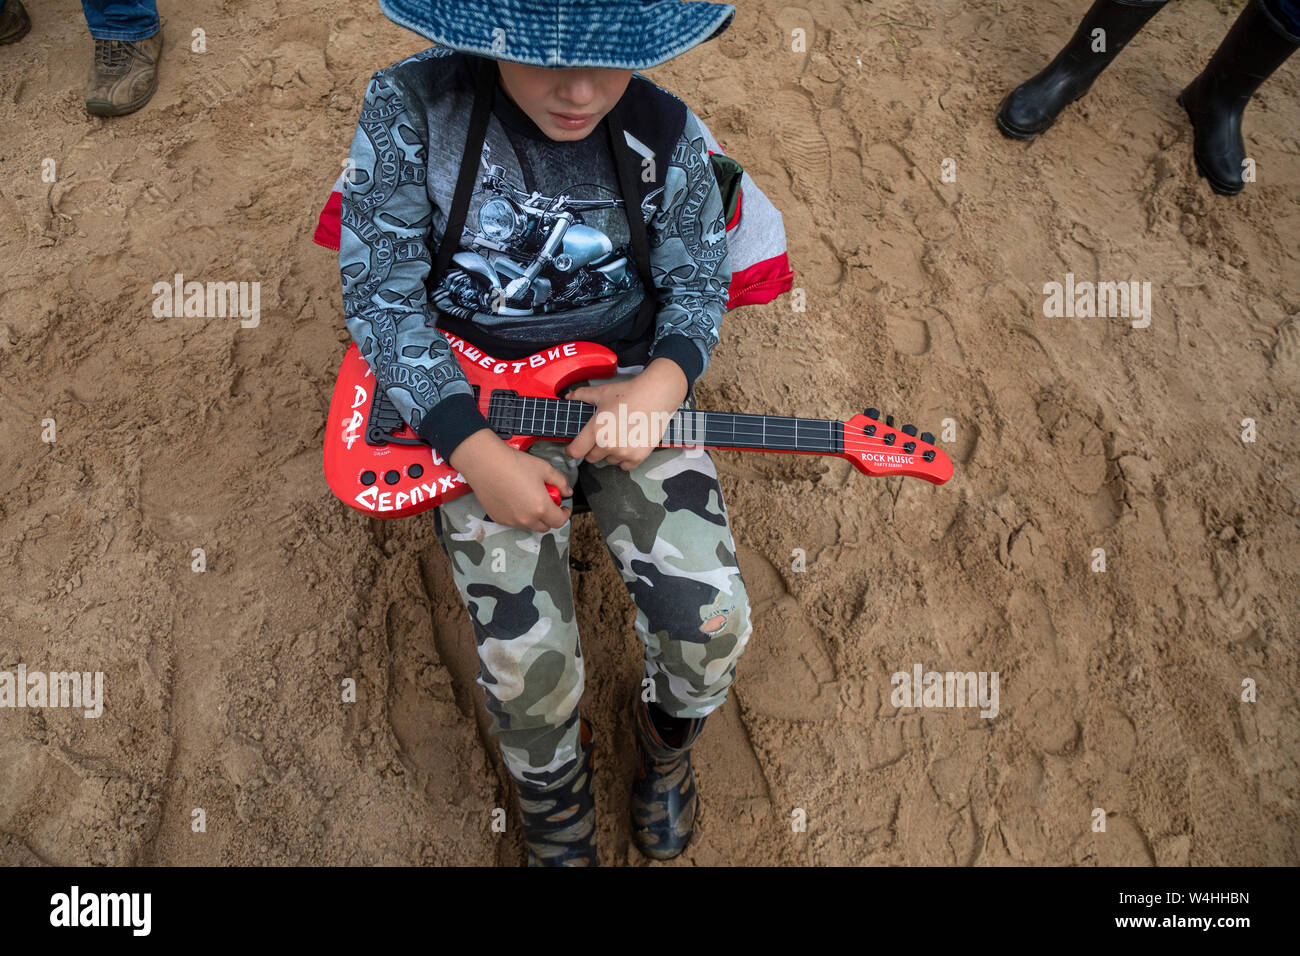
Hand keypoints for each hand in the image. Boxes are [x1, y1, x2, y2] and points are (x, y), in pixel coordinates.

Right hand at [448, 430, 572, 531]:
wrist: (485, 463)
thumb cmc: (513, 463)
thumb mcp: (544, 468)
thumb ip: (560, 482)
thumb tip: (567, 492)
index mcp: (540, 507)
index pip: (559, 521)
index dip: (565, 514)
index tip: (563, 507)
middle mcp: (526, 519)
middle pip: (545, 527)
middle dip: (550, 516)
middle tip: (547, 501)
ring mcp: (511, 521)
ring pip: (529, 525)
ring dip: (534, 517)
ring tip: (529, 497)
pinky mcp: (499, 519)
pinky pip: (514, 522)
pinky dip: (519, 515)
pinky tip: (515, 498)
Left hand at [564, 358, 687, 470]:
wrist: (656, 396)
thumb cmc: (628, 393)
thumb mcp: (601, 392)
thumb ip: (581, 395)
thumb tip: (567, 396)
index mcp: (595, 430)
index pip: (575, 452)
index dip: (572, 449)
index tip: (575, 447)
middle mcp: (608, 445)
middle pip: (591, 458)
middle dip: (593, 449)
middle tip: (603, 436)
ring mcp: (624, 453)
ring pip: (608, 461)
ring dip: (610, 453)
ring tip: (619, 436)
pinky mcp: (638, 457)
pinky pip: (625, 465)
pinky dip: (625, 458)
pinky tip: (629, 443)